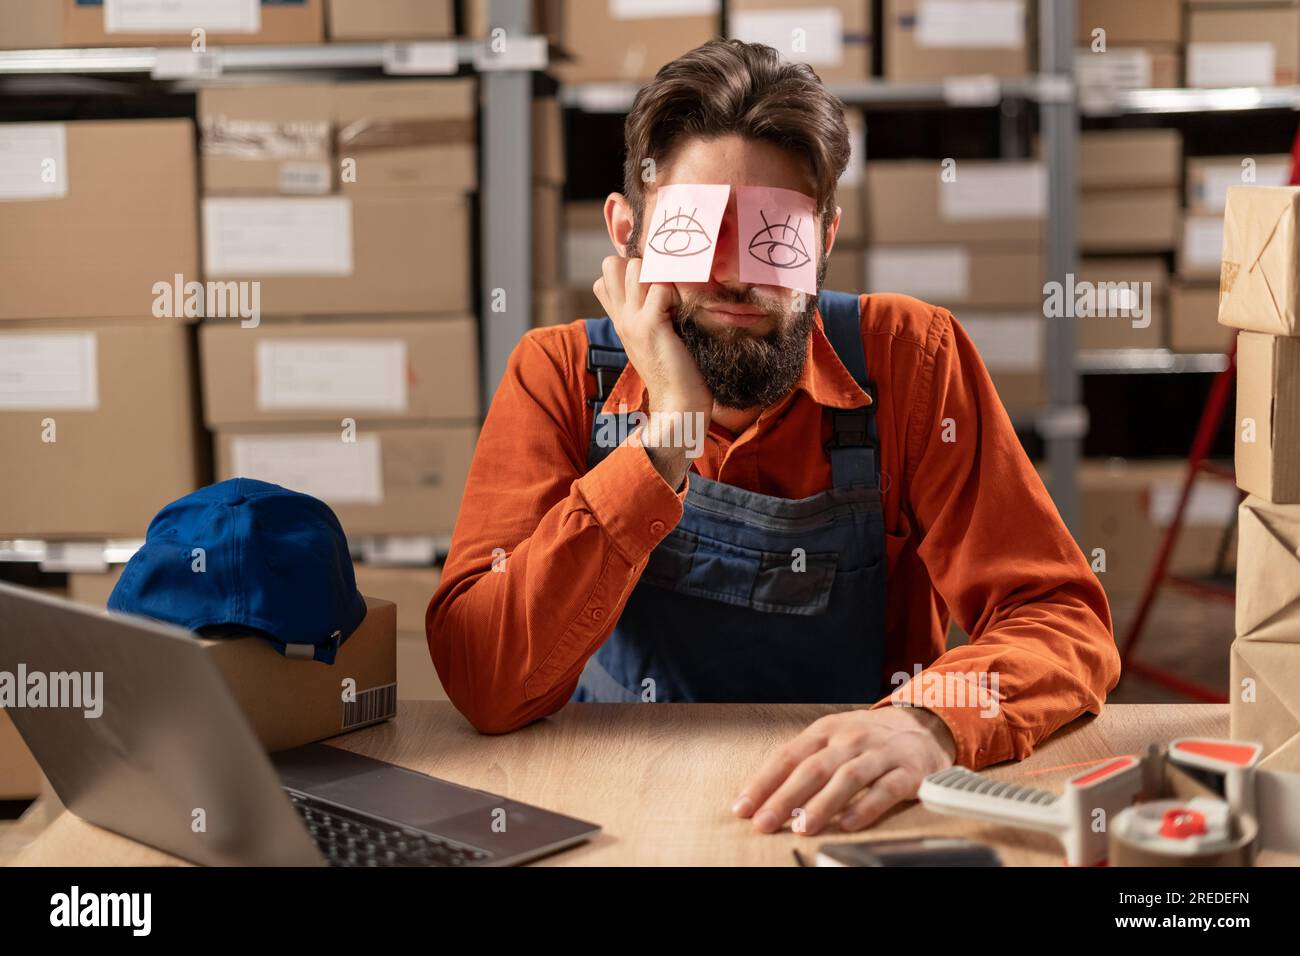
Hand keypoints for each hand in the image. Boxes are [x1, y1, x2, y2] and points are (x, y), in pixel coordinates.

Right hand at [593, 257, 711, 487]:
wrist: (678, 405)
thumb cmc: (675, 373)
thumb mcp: (656, 339)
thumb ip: (655, 315)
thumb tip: (667, 292)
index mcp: (621, 320)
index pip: (605, 277)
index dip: (628, 270)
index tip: (653, 284)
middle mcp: (621, 317)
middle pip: (613, 264)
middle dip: (643, 265)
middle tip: (666, 285)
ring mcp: (632, 320)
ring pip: (634, 267)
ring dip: (659, 274)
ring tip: (674, 297)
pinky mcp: (651, 326)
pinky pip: (660, 287)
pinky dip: (675, 292)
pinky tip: (683, 312)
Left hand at [732, 707, 956, 835]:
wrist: (923, 726)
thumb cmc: (866, 739)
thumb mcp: (833, 739)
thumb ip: (804, 762)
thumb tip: (764, 794)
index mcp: (825, 730)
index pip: (788, 756)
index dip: (763, 782)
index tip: (743, 807)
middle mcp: (850, 739)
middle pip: (813, 768)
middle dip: (784, 797)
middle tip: (764, 823)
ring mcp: (880, 754)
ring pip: (847, 778)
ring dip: (822, 804)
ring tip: (802, 827)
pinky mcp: (908, 772)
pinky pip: (885, 790)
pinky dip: (866, 808)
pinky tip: (848, 825)